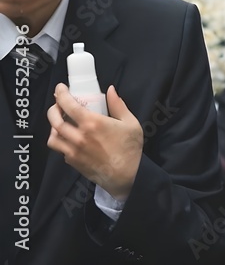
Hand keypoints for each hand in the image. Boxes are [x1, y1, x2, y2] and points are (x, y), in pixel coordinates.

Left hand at [48, 84, 142, 200]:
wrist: (127, 176)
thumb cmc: (130, 149)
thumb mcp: (131, 123)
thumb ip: (118, 105)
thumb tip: (110, 90)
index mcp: (92, 123)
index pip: (68, 105)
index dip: (61, 94)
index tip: (60, 88)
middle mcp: (78, 136)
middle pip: (54, 120)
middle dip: (53, 109)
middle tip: (58, 105)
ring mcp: (73, 151)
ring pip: (53, 136)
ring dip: (53, 127)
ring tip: (61, 123)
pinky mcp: (73, 162)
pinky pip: (61, 149)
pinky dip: (62, 141)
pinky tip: (71, 139)